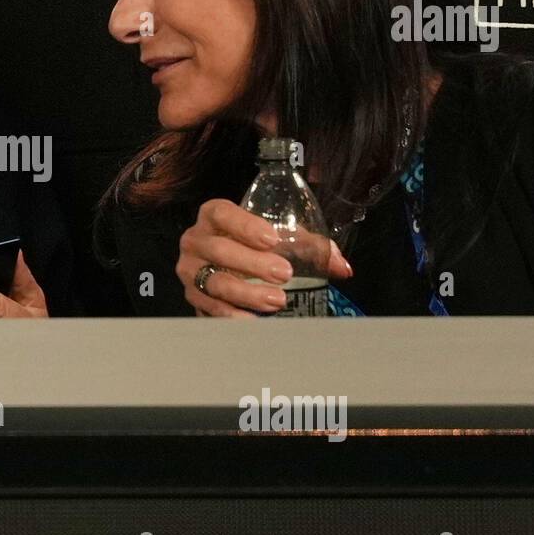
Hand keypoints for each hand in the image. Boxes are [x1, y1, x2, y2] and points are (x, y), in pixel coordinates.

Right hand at [177, 198, 352, 317]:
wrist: (226, 264)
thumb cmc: (254, 245)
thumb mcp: (280, 237)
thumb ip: (310, 247)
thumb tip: (342, 268)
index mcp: (214, 216)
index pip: (222, 213)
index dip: (245, 225)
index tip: (271, 239)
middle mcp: (196, 240)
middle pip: (219, 250)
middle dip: (252, 264)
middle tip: (283, 273)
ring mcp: (190, 270)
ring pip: (214, 282)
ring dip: (246, 293)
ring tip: (276, 301)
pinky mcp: (192, 297)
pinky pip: (209, 307)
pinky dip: (231, 315)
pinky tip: (253, 321)